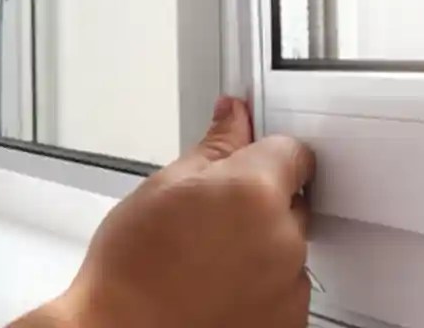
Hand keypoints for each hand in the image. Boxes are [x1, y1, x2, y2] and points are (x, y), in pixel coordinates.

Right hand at [16, 98, 314, 327]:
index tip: (249, 159)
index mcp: (254, 192)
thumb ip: (214, 147)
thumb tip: (233, 117)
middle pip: (291, 201)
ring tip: (206, 260)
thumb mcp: (163, 187)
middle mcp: (283, 237)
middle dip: (260, 201)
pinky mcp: (289, 320)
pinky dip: (262, 285)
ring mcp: (290, 285)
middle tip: (210, 217)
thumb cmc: (130, 273)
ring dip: (261, 246)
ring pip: (287, 246)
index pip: (293, 151)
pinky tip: (217, 288)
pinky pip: (286, 288)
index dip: (266, 153)